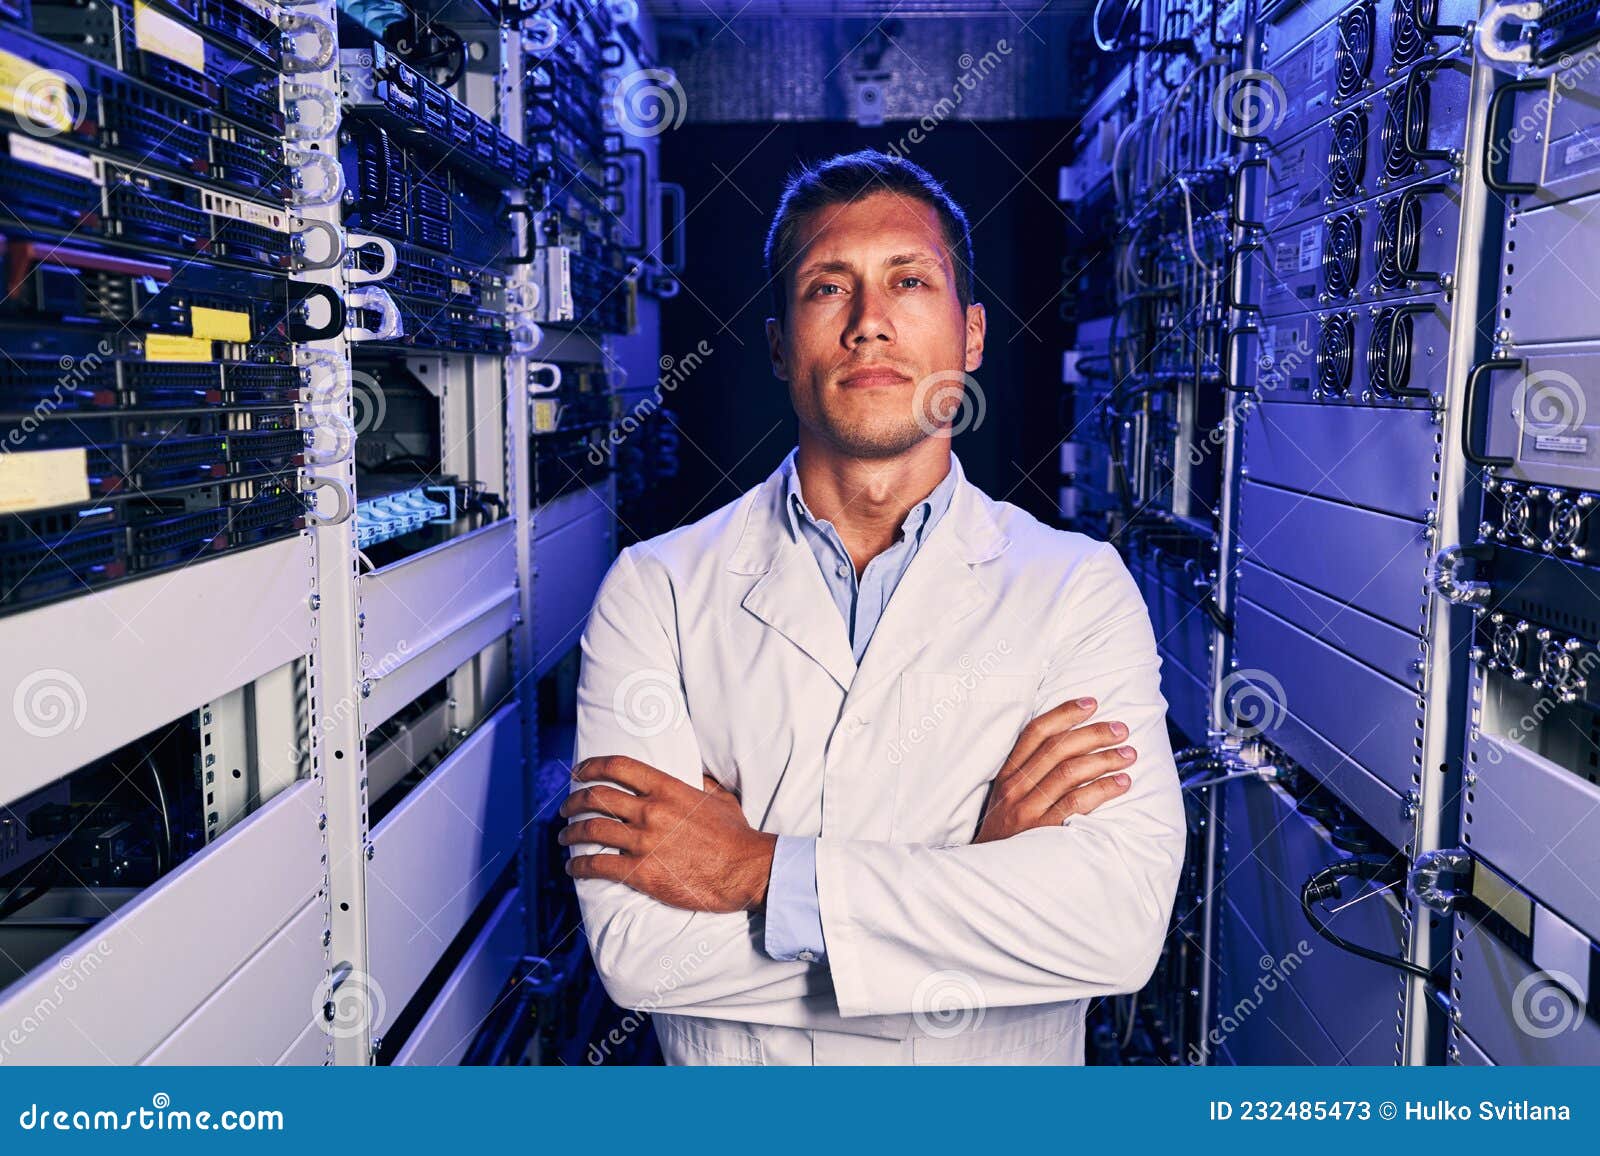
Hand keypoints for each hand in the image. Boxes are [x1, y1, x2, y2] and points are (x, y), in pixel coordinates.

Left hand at [560, 756, 777, 912]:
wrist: (746, 871)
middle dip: (574, 801)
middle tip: (566, 808)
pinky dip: (580, 866)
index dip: (591, 766)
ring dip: (571, 833)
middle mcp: (651, 811)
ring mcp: (644, 842)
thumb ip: (698, 783)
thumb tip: (690, 773)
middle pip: (596, 797)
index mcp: (667, 788)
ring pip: (591, 830)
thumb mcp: (719, 798)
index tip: (578, 772)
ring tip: (564, 837)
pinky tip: (573, 868)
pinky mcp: (641, 873)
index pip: (618, 767)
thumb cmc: (736, 836)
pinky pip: (598, 866)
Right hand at [974, 697, 1135, 842]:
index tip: (1090, 703)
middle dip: (1093, 733)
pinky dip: (1102, 789)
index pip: (1035, 733)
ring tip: (1128, 754)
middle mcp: (1015, 788)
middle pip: (1058, 748)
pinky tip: (1121, 782)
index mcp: (1007, 774)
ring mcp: (1027, 809)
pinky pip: (1076, 803)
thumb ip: (1028, 775)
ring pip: (1069, 772)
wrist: (985, 876)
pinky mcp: (1042, 831)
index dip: (1064, 714)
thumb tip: (1069, 748)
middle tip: (1121, 729)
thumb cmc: (1004, 835)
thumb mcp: (1005, 799)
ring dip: (1104, 759)